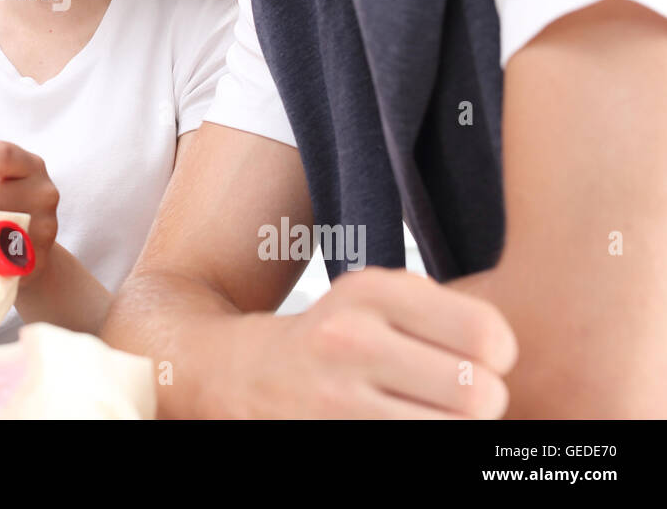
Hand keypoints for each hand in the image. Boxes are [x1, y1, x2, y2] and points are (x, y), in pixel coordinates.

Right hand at [212, 267, 516, 417]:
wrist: (243, 374)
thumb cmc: (337, 334)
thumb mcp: (378, 296)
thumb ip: (444, 309)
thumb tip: (504, 356)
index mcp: (369, 292)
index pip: (487, 335)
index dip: (499, 354)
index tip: (480, 358)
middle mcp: (349, 341)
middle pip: (480, 396)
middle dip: (482, 401)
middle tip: (459, 394)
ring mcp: (335, 400)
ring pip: (453, 433)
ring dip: (451, 428)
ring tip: (429, 411)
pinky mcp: (330, 440)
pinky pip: (419, 456)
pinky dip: (424, 444)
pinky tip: (402, 424)